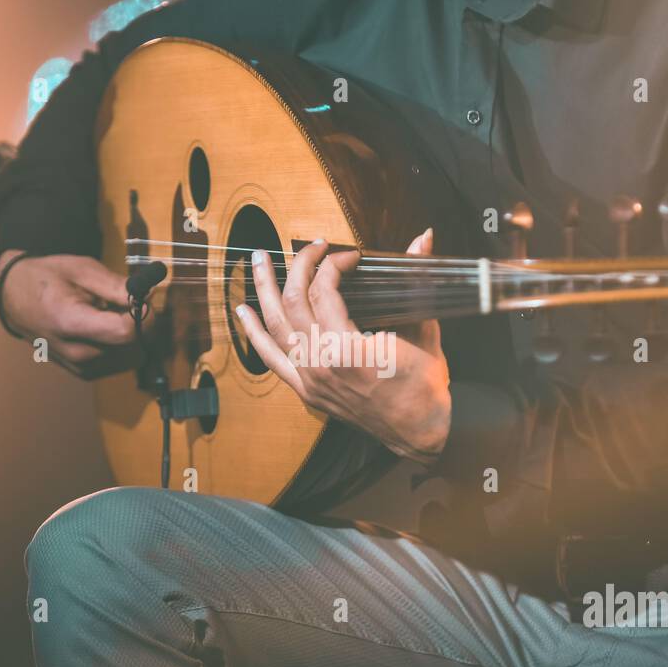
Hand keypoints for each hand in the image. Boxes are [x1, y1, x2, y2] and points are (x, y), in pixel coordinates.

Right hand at [0, 251, 136, 374]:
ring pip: (133, 356)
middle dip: (141, 323)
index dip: (144, 315)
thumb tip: (149, 295)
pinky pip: (122, 362)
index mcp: (70, 323)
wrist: (15, 298)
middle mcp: (76, 354)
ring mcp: (81, 368)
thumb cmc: (47, 278)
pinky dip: (123, 345)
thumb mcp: (82, 269)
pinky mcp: (85, 373)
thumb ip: (117, 285)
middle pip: (134, 347)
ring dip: (133, 335)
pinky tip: (105, 327)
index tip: (143, 297)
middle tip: (129, 301)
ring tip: (110, 313)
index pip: (125, 332)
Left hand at [236, 229, 450, 462]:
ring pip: (276, 324)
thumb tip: (424, 235)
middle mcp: (320, 363)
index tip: (351, 255)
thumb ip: (418, 277)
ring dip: (264, 288)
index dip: (334, 264)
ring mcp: (309, 379)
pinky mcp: (306, 391)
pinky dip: (254, 333)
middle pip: (295, 300)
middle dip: (300, 266)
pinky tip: (242, 311)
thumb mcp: (424, 328)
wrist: (419, 432)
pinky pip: (271, 358)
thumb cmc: (424, 384)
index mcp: (347, 348)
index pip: (324, 290)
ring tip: (257, 260)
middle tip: (310, 246)